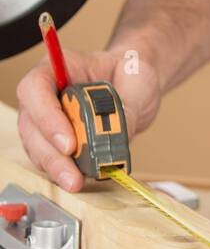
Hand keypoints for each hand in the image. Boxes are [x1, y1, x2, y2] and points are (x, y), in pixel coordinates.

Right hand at [16, 42, 160, 191]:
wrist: (133, 85)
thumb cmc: (129, 73)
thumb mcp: (138, 79)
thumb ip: (127, 106)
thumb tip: (118, 136)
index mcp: (59, 68)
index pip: (36, 88)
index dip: (46, 117)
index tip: (68, 142)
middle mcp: (45, 94)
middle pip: (32, 125)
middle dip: (51, 154)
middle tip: (72, 174)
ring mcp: (45, 120)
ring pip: (37, 147)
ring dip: (55, 168)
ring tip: (76, 181)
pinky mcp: (55, 142)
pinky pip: (51, 159)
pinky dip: (63, 171)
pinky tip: (78, 178)